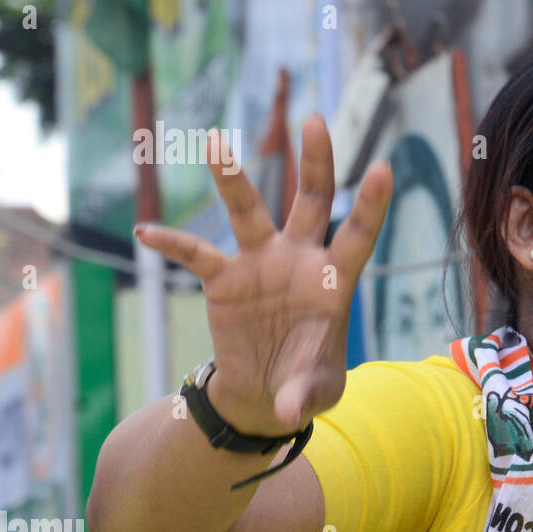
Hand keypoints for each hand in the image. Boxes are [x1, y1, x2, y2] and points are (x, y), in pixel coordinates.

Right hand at [135, 115, 392, 435]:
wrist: (266, 394)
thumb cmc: (304, 382)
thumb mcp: (314, 392)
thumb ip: (304, 394)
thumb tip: (286, 411)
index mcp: (336, 280)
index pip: (358, 234)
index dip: (370, 204)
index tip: (385, 167)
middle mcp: (300, 259)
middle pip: (311, 200)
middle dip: (316, 162)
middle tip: (314, 120)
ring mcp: (261, 262)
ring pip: (249, 211)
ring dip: (233, 179)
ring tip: (216, 143)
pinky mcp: (225, 278)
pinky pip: (196, 254)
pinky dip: (173, 242)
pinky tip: (148, 232)